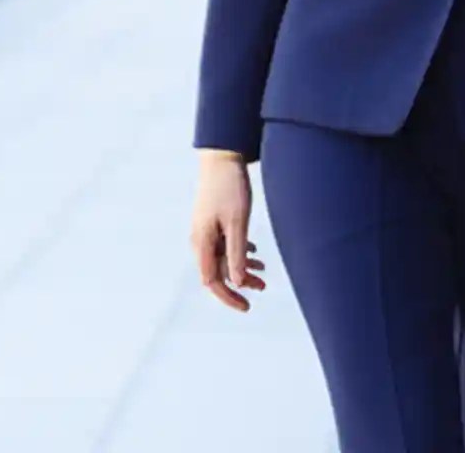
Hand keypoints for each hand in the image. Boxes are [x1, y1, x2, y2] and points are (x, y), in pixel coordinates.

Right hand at [190, 150, 266, 310]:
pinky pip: (224, 244)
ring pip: (223, 257)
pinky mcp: (213, 221)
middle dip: (239, 283)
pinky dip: (240, 251)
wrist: (222, 157)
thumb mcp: (238, 222)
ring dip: (242, 267)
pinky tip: (254, 253)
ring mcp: (206, 230)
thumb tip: (238, 283)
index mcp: (202, 242)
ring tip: (263, 272)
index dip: (228, 297)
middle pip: (218, 271)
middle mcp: (200, 239)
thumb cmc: (230, 188)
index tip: (247, 306)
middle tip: (264, 288)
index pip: (212, 281)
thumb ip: (237, 253)